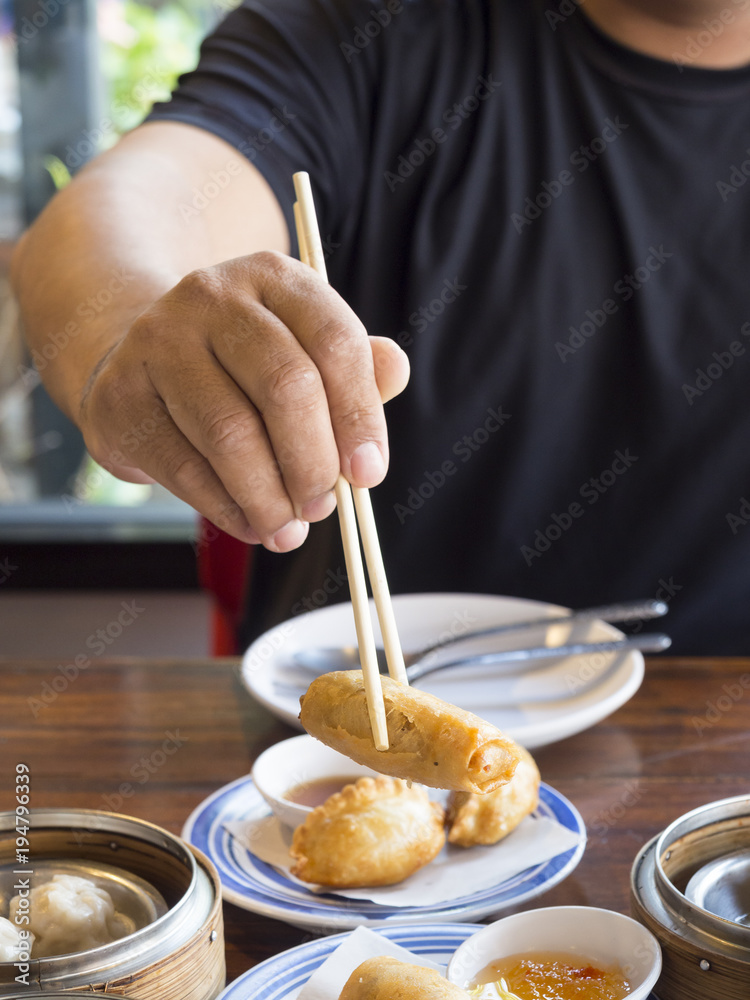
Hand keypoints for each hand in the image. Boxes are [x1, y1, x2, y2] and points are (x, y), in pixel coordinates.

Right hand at [78, 252, 409, 550]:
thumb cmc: (241, 367)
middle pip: (285, 386)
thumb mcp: (302, 351)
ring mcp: (157, 341)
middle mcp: (212, 297)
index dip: (360, 416)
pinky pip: (185, 467)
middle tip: (323, 506)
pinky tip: (250, 525)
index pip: (333, 342)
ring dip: (271, 497)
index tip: (369, 473)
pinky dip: (228, 509)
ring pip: (231, 434)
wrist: (140, 363)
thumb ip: (356, 366)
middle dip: (314, 463)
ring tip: (288, 528)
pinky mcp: (121, 395)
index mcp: (273, 278)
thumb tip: (395, 373)